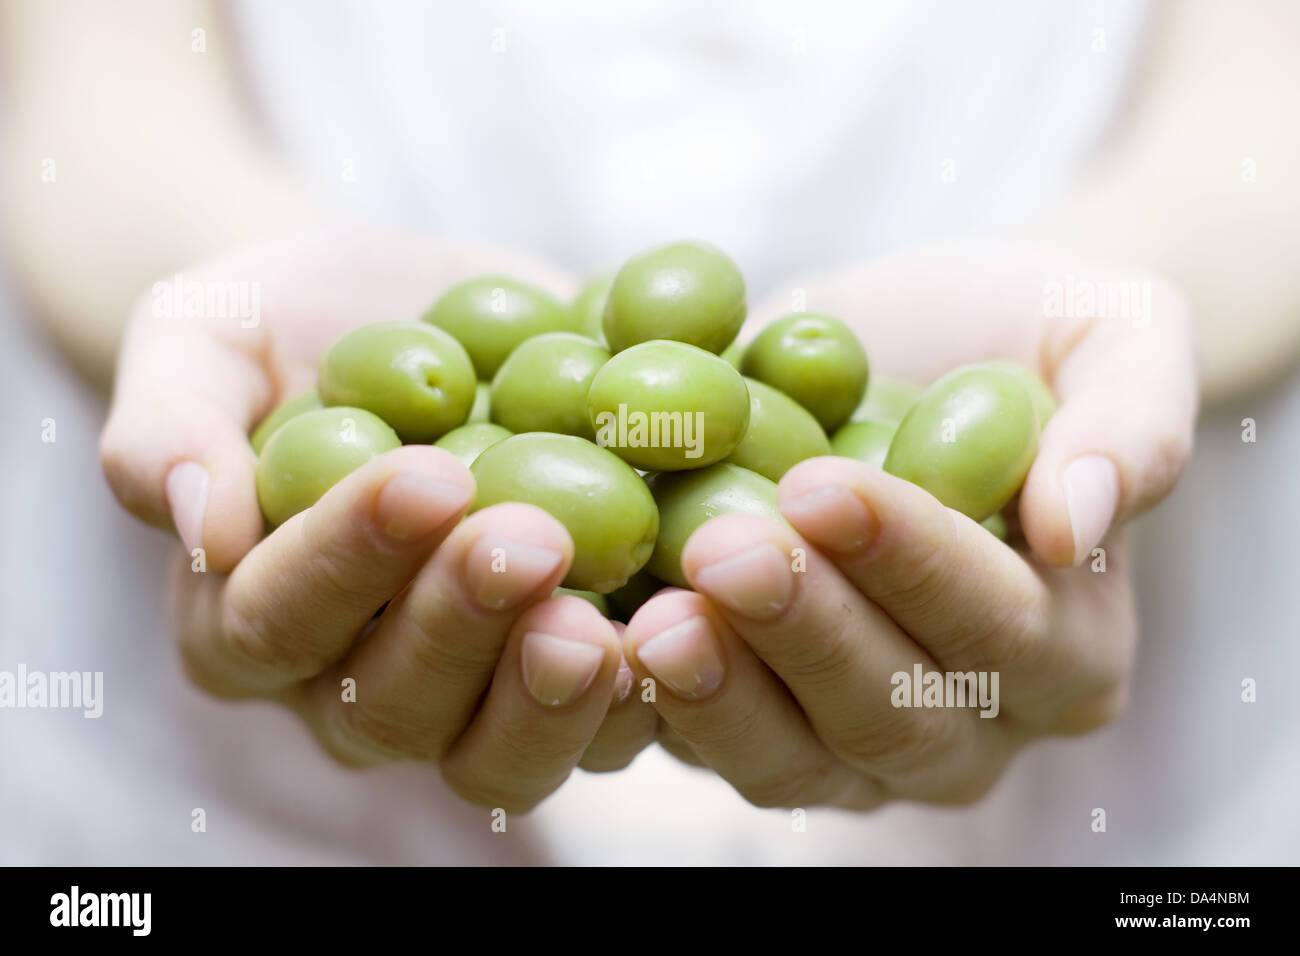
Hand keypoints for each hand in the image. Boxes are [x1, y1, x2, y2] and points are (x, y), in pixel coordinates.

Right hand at [100, 227, 656, 809]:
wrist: (415, 318)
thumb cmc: (290, 326)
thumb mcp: (204, 334)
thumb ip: (170, 421)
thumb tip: (197, 521)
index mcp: (251, 619)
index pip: (278, 618)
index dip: (348, 559)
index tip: (425, 476)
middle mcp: (352, 687)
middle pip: (394, 704)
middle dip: (464, 625)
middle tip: (534, 541)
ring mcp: (471, 696)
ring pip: (500, 751)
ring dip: (557, 696)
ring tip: (610, 619)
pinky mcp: (569, 676)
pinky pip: (609, 723)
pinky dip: (654, 687)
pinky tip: (693, 622)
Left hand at [620, 240, 1197, 808]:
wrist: (897, 342)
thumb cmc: (1015, 332)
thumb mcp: (1113, 331)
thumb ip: (1134, 420)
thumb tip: (1075, 520)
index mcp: (1066, 648)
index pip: (999, 625)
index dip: (913, 563)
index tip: (823, 485)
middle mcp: (966, 724)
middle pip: (890, 713)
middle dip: (802, 633)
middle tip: (720, 547)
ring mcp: (847, 742)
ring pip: (790, 760)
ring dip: (717, 694)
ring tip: (652, 618)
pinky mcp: (746, 723)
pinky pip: (698, 745)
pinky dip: (646, 705)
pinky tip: (594, 640)